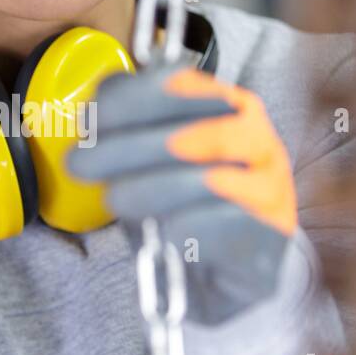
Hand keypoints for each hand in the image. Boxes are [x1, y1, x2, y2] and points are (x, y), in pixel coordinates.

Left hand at [66, 58, 297, 324]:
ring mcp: (272, 188)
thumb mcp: (159, 162)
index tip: (94, 118)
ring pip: (215, 178)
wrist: (237, 267)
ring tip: (116, 199)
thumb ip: (133, 133)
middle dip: (133, 146)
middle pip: (201, 132)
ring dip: (156, 187)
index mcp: (232, 107)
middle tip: (82, 163)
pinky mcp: (273, 236)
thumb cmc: (192, 206)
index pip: (188, 87)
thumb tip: (93, 115)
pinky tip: (166, 231)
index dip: (136, 98)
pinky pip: (232, 225)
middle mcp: (259, 141)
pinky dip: (194, 226)